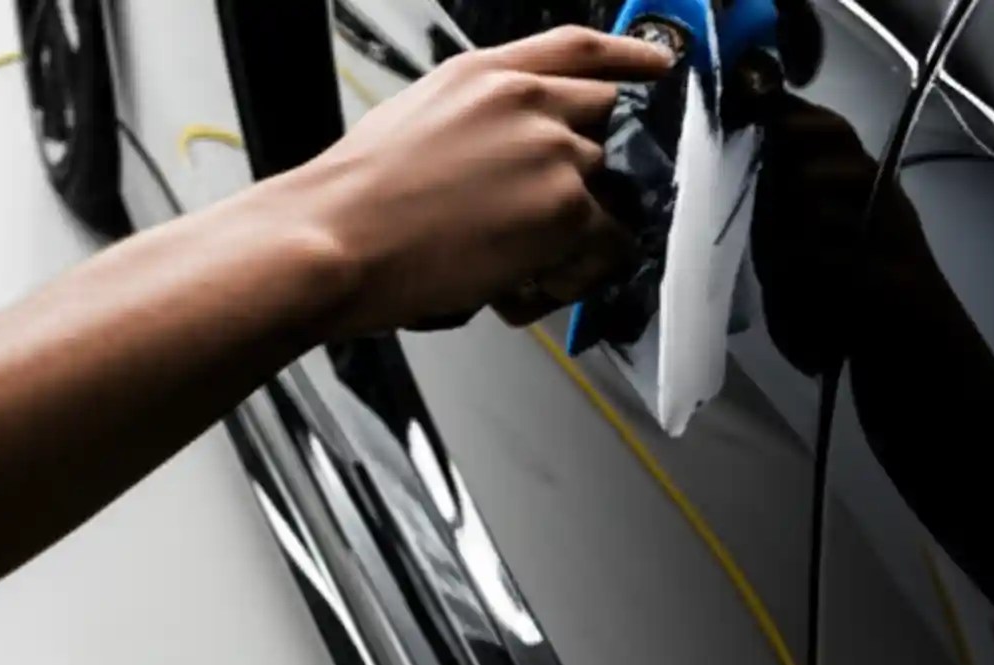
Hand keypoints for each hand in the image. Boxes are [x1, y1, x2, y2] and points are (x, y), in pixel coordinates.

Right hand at [280, 25, 673, 334]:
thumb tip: (503, 151)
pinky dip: (577, 273)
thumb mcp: (414, 121)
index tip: (659, 65)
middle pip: (602, 127)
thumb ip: (477, 120)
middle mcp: (527, 103)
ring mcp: (553, 152)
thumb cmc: (356, 200)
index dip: (628, 55)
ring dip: (575, 233)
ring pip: (604, 192)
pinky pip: (607, 243)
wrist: (335, 240)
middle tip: (544, 221)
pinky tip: (525, 286)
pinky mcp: (566, 208)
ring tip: (518, 267)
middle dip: (581, 174)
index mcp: (485, 76)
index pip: (576, 48)